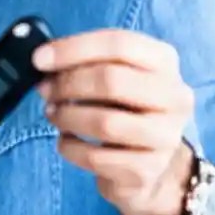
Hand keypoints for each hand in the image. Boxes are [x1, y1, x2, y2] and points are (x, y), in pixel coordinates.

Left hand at [33, 29, 195, 214]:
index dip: (74, 49)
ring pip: (105, 122)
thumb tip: (43, 61)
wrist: (147, 164)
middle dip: (68, 84)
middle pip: (112, 80)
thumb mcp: (111, 77)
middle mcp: (175, 96)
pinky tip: (66, 141)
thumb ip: (83, 64)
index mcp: (164, 61)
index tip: (39, 59)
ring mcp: (165, 136)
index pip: (120, 43)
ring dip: (67, 117)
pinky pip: (96, 158)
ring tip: (54, 114)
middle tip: (46, 91)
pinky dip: (70, 148)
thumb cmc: (122, 109)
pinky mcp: (148, 170)